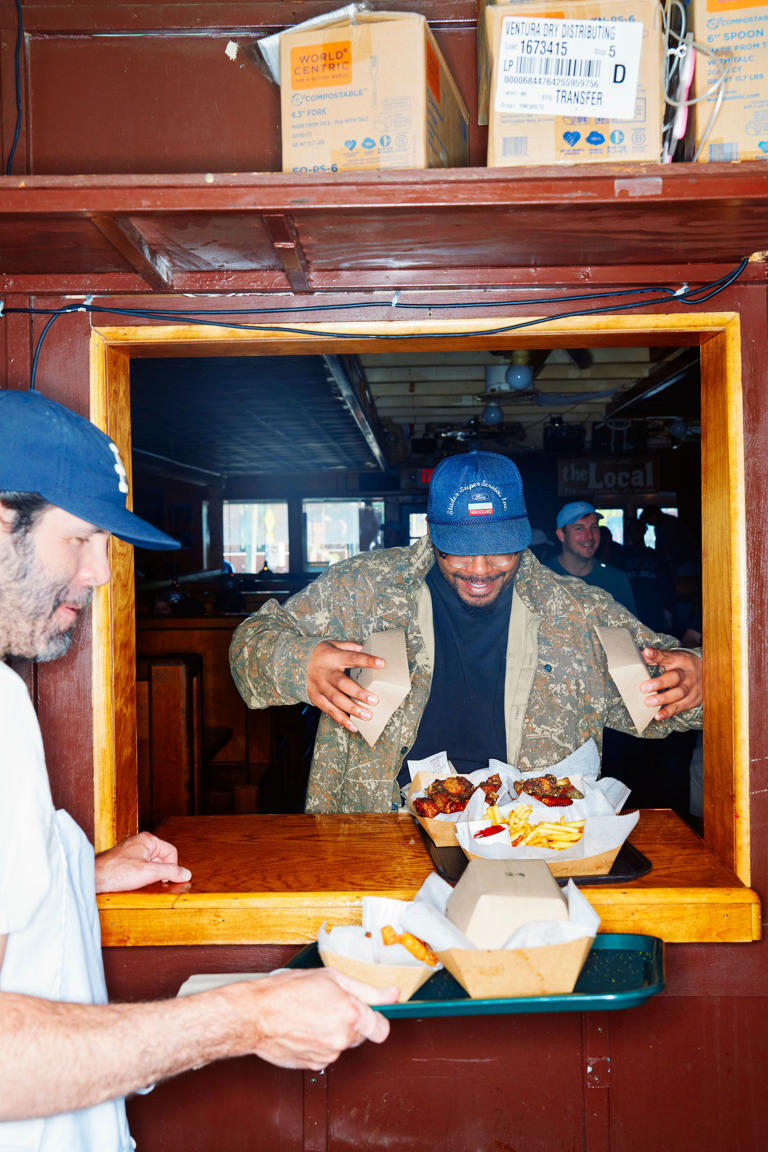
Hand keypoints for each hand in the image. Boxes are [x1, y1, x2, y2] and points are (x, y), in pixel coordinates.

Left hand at [95, 832, 190, 892]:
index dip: (171, 867)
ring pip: (151, 863)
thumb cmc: (116, 872)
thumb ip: (170, 871)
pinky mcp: (125, 859)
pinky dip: (141, 875)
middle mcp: (141, 842)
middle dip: (159, 871)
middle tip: (151, 881)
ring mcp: (132, 850)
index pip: (172, 852)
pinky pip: (141, 866)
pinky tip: (132, 881)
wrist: (93, 877)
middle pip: (162, 857)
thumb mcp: (149, 873)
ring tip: (139, 881)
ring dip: (149, 874)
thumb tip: (186, 873)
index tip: (165, 880)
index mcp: (148, 840)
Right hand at [225, 968, 395, 1069]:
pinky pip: (325, 1053)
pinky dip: (319, 1043)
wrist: (255, 1015)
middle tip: (329, 1005)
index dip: (376, 1019)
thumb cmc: (287, 991)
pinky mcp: (314, 1066)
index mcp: (352, 1014)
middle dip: (351, 1021)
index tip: (370, 1013)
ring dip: (333, 1032)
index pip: (382, 1028)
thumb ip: (368, 990)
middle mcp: (343, 1038)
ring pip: (341, 1044)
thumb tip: (393, 994)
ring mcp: (328, 1055)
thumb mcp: (331, 978)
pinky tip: (304, 1028)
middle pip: (361, 1034)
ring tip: (311, 1015)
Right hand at [306, 640, 384, 732]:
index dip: (367, 660)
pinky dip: (341, 719)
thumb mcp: (333, 644)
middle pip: (342, 683)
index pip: (352, 658)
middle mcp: (326, 672)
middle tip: (374, 700)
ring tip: (367, 716)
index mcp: (333, 657)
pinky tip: (354, 726)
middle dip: (359, 693)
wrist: (293, 661)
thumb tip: (368, 649)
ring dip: (352, 709)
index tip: (381, 663)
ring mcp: (319, 686)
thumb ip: (350, 647)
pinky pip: (329, 710)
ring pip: (336, 700)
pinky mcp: (315, 698)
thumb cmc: (320, 653)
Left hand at [640, 647, 701, 720]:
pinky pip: (680, 707)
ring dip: (663, 699)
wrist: (707, 674)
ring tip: (648, 702)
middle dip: (659, 683)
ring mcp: (690, 688)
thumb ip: (657, 657)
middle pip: (674, 677)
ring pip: (678, 694)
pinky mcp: (692, 700)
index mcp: (680, 660)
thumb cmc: (683, 666)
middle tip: (644, 687)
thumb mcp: (673, 658)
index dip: (656, 654)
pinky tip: (658, 715)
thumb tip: (643, 654)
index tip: (647, 652)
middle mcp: (686, 674)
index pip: (667, 656)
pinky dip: (668, 712)